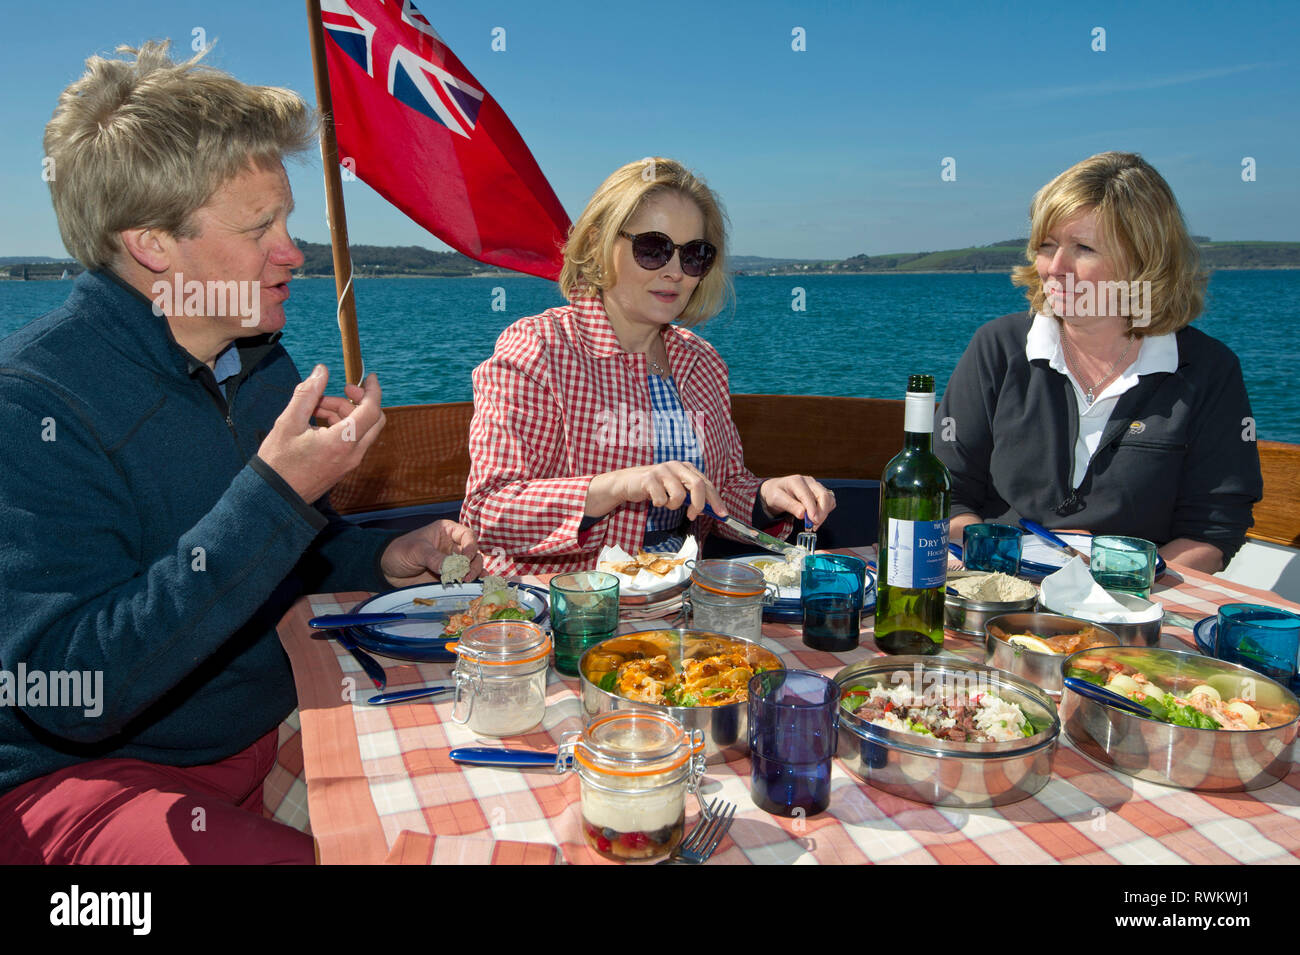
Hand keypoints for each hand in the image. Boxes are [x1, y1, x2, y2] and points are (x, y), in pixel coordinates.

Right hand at [256, 365, 384, 502]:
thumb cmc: (278, 462)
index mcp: (343, 442)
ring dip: (344, 413)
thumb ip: (307, 393)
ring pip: (362, 429)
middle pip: (373, 419)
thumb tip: (322, 370)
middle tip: (338, 391)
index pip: (372, 410)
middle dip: (358, 401)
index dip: (372, 390)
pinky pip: (353, 441)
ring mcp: (350, 463)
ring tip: (315, 407)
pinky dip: (341, 426)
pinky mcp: (343, 468)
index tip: (369, 377)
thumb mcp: (288, 422)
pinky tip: (316, 422)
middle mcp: (353, 454)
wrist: (274, 497)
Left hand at [380, 520, 483, 587]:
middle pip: (473, 553)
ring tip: (467, 582)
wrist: (388, 569)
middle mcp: (453, 546)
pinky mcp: (449, 576)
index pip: (467, 535)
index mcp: (447, 532)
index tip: (466, 559)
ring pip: (472, 566)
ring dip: (474, 574)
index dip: (471, 546)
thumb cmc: (400, 551)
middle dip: (472, 564)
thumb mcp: (417, 551)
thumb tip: (451, 568)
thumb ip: (434, 558)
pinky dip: (471, 582)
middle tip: (465, 576)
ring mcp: (452, 562)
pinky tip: (475, 587)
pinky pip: (464, 578)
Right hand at [586, 461, 726, 521]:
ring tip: (666, 503)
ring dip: (673, 506)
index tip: (722, 515)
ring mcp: (663, 470)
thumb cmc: (656, 487)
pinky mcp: (650, 478)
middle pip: (698, 485)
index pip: (707, 484)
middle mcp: (677, 465)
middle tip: (692, 516)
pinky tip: (654, 499)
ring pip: (679, 495)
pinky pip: (662, 499)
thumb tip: (712, 510)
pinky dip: (659, 504)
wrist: (629, 483)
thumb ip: (693, 496)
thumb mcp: (677, 489)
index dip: (716, 501)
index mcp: (687, 468)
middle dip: (699, 505)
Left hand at [759, 475, 835, 525]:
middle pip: (823, 495)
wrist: (776, 490)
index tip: (813, 520)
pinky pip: (829, 501)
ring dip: (824, 513)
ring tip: (814, 524)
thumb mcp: (776, 499)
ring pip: (828, 499)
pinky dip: (826, 511)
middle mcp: (809, 481)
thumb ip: (790, 505)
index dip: (812, 508)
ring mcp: (816, 486)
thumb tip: (802, 514)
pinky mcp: (820, 492)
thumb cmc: (775, 493)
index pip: (808, 495)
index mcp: (796, 481)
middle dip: (821, 512)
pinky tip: (816, 518)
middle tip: (814, 525)